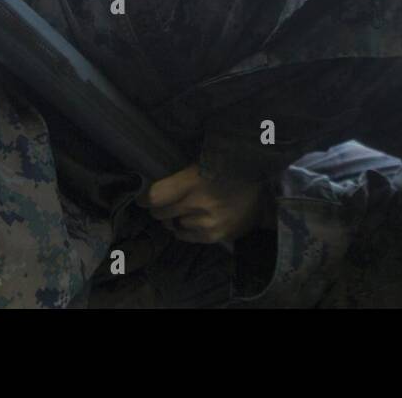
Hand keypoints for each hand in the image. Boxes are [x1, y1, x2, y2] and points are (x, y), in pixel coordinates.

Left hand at [138, 164, 274, 244]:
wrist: (261, 184)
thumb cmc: (227, 168)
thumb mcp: (200, 164)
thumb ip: (178, 179)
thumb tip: (151, 191)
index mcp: (192, 180)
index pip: (155, 196)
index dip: (143, 198)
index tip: (140, 198)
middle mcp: (197, 204)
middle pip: (161, 213)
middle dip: (160, 209)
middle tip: (165, 203)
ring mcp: (206, 222)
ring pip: (174, 226)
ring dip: (177, 219)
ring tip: (189, 209)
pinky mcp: (216, 235)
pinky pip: (188, 237)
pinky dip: (188, 229)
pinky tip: (197, 220)